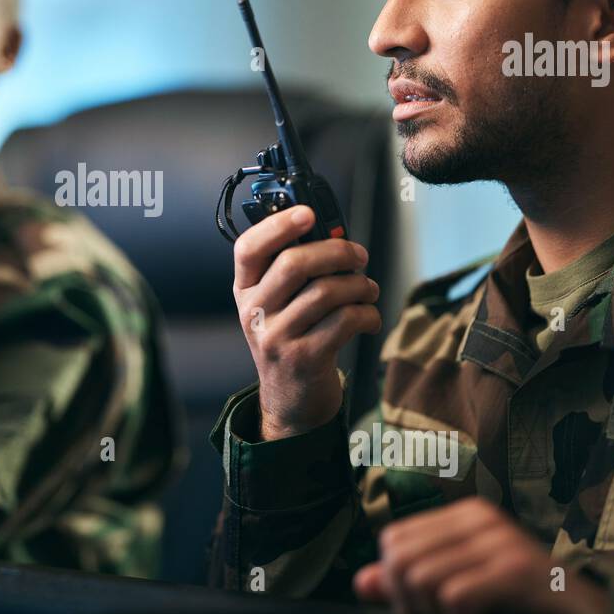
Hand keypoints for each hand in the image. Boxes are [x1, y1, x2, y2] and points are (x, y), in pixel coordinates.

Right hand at [232, 206, 380, 440]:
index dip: (278, 225)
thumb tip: (334, 234)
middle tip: (359, 256)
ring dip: (359, 285)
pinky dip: (367, 314)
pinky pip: (345, 321)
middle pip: (294, 264)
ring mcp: (276, 337)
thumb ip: (294, 270)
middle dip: (338, 252)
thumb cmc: (292, 339)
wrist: (290, 400)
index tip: (309, 213)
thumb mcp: (278, 304)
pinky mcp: (304, 358)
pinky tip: (368, 316)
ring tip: (368, 290)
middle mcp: (254, 312)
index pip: (249, 249)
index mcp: (245, 290)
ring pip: (326, 292)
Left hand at [353, 497, 613, 613]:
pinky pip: (454, 595)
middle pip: (400, 558)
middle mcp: (481, 518)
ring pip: (421, 577)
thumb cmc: (531, 606)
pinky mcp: (517, 569)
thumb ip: (415, 584)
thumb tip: (362, 581)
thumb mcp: (466, 589)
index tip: (420, 610)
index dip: (394, 582)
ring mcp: (501, 540)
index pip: (393, 539)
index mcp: (466, 516)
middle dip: (408, 602)